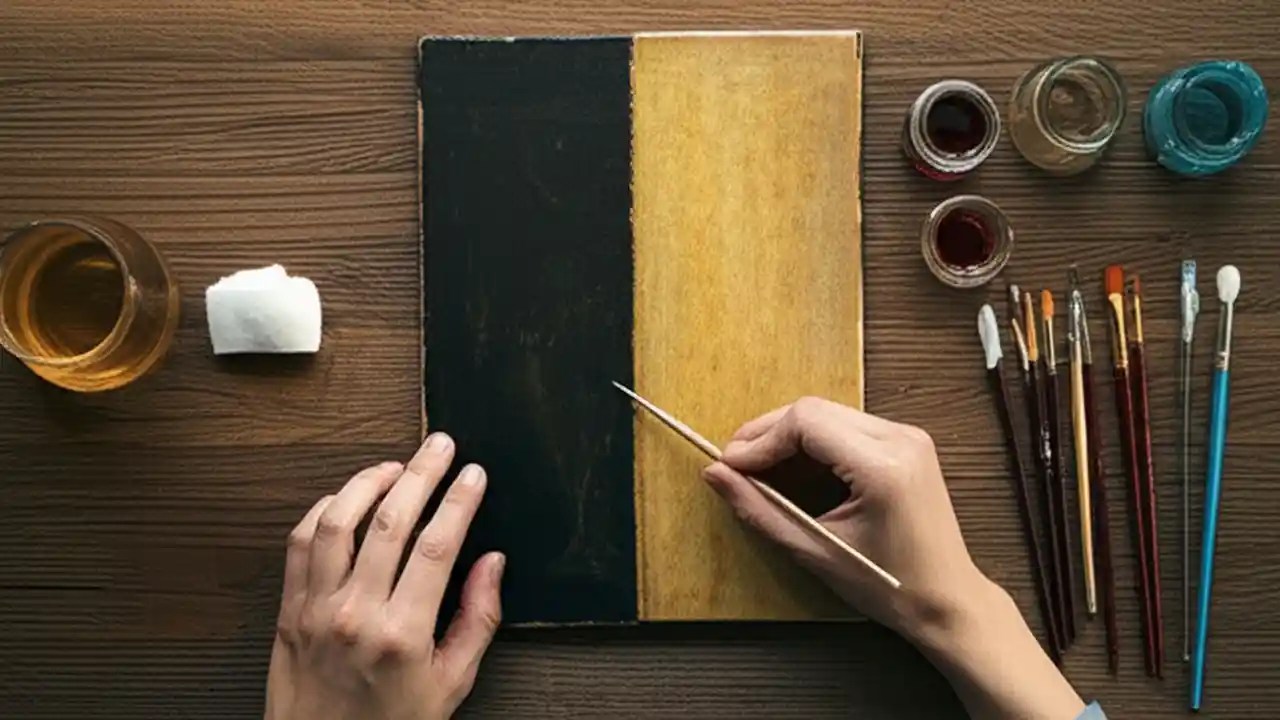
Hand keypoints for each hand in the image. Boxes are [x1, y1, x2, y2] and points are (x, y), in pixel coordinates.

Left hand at [265, 433, 503, 719]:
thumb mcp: (451, 683)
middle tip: (440, 445)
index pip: (437, 546)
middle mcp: (356, 613)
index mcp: (402, 634)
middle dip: (421, 473)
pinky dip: (324, 510)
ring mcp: (316, 608)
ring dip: (369, 481)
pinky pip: (300, 542)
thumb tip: (492, 563)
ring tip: (396, 466)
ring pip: (338, 521)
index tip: (474, 475)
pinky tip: (348, 499)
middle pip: (390, 521)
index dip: (459, 501)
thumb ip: (477, 620)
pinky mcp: (289, 609)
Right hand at [704, 398, 1082, 719]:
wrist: (947, 600)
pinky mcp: (907, 443)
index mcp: (883, 466)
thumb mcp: (814, 551)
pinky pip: (846, 425)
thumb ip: (759, 509)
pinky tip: (792, 469)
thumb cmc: (888, 586)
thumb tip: (714, 474)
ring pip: (828, 413)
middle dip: (768, 433)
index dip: (759, 439)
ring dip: (788, 436)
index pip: (805, 421)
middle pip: (814, 409)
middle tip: (735, 465)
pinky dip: (813, 442)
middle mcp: (900, 439)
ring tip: (758, 469)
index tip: (729, 466)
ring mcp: (908, 437)